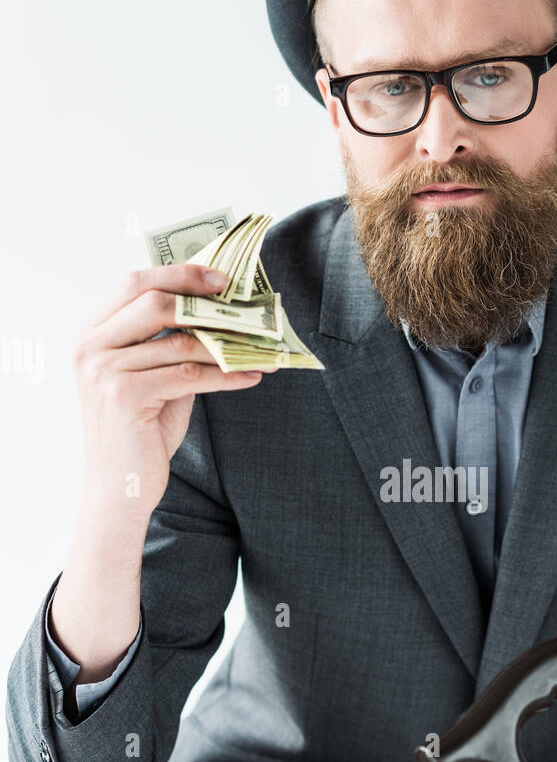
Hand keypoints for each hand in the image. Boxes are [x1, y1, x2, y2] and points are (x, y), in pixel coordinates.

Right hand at [73, 264, 274, 518]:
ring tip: (261, 347)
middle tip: (244, 307)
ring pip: (180, 342)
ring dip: (227, 344)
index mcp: (92, 333)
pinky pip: (190, 375)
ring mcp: (104, 371)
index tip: (219, 278)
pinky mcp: (126, 397)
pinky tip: (251, 375)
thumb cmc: (139, 431)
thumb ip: (169, 343)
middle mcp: (91, 347)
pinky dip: (226, 375)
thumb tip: (217, 311)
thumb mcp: (150, 377)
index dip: (180, 274)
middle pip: (154, 301)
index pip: (135, 283)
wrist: (118, 487)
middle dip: (203, 300)